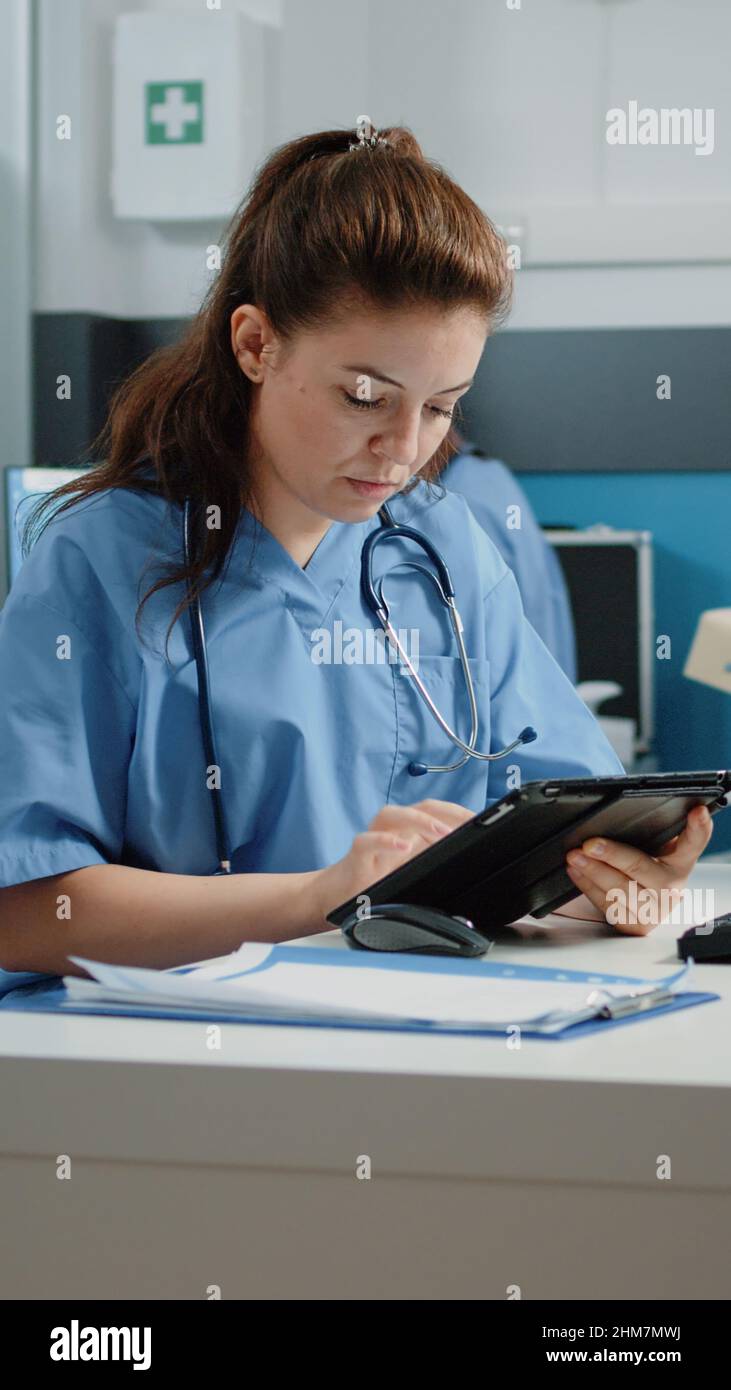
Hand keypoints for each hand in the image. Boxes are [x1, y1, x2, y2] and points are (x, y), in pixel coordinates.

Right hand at [309, 798, 473, 930]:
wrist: (337, 896)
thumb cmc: (378, 882)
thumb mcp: (414, 872)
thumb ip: (435, 861)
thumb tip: (472, 861)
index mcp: (409, 829)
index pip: (438, 811)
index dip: (460, 813)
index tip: (483, 822)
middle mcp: (392, 828)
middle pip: (420, 807)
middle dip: (447, 812)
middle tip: (471, 825)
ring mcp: (373, 838)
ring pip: (393, 815)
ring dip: (420, 821)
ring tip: (442, 832)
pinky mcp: (357, 856)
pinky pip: (368, 841)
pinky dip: (386, 842)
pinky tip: (403, 847)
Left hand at [556, 804, 713, 933]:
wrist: (641, 905)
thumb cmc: (644, 869)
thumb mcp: (653, 849)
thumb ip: (648, 833)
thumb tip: (618, 815)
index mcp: (681, 861)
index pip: (694, 841)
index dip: (698, 826)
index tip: (697, 812)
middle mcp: (672, 887)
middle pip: (641, 867)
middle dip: (612, 854)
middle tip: (590, 844)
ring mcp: (655, 910)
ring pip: (620, 889)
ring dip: (593, 871)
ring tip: (575, 857)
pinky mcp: (637, 926)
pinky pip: (608, 905)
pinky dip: (588, 886)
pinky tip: (576, 873)